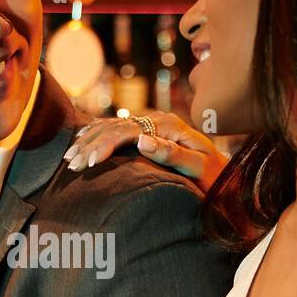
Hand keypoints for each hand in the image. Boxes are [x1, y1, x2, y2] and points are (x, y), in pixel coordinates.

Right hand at [62, 112, 231, 194]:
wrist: (226, 174)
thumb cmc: (214, 176)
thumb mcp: (199, 167)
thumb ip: (172, 154)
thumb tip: (143, 141)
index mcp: (167, 125)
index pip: (127, 130)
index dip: (106, 145)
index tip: (91, 163)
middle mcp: (157, 120)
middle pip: (115, 127)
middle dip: (90, 145)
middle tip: (72, 164)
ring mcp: (152, 125)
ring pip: (112, 126)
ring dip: (89, 140)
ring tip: (70, 158)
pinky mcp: (149, 132)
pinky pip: (117, 128)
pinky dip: (96, 134)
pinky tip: (82, 142)